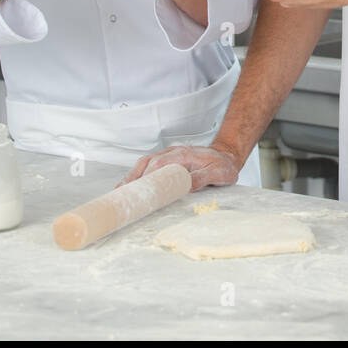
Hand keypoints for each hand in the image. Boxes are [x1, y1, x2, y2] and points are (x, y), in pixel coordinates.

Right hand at [119, 144, 240, 191]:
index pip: (160, 163)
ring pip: (145, 164)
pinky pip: (149, 166)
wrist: (227, 155)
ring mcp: (169, 156)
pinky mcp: (167, 162)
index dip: (147, 175)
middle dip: (134, 178)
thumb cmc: (223, 165)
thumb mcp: (219, 173)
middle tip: (121, 194)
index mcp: (184, 154)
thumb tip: (185, 187)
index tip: (138, 188)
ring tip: (120, 193)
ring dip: (132, 177)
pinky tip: (130, 186)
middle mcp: (173, 153)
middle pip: (147, 163)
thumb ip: (202, 178)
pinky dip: (138, 175)